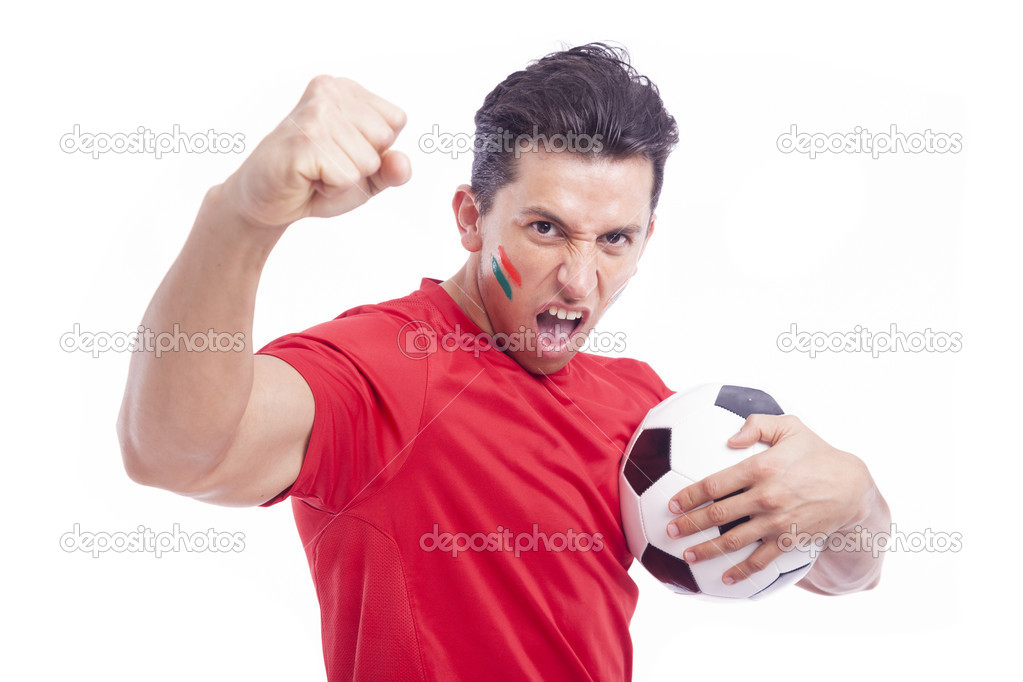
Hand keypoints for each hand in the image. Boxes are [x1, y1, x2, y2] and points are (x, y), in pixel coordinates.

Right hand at [222, 75, 410, 228]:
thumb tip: (402, 163)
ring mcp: (315, 113)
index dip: (375, 149)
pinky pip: (348, 177)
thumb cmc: (316, 182)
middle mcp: (329, 92)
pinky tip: (307, 179)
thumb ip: (391, 170)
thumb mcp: (365, 177)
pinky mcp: (304, 140)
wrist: (265, 200)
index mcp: (345, 90)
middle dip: (362, 165)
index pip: (396, 120)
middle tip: (327, 165)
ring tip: (316, 171)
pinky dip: (332, 189)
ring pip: (368, 161)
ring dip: (345, 180)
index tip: (343, 152)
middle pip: (384, 139)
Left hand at [666, 414, 875, 585]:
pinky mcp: (789, 540)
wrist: (852, 487)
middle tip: (670, 530)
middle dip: (689, 524)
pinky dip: (741, 571)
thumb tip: (729, 438)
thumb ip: (757, 424)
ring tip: (687, 556)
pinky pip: (761, 560)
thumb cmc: (815, 453)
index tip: (672, 503)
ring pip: (734, 540)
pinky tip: (725, 578)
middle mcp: (766, 496)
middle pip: (717, 514)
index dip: (689, 495)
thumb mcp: (790, 427)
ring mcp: (777, 522)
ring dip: (707, 550)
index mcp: (761, 467)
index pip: (715, 483)